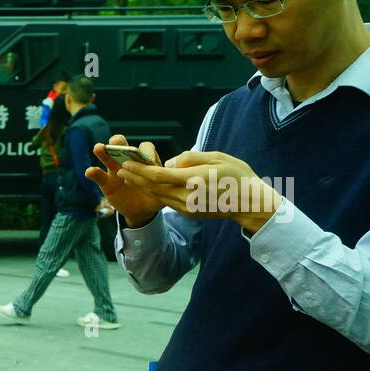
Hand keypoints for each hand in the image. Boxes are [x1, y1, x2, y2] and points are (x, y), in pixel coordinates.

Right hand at [86, 135, 165, 225]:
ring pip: (108, 157)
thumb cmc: (156, 194)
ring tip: (99, 148)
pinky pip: (98, 176)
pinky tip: (90, 171)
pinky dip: (93, 172)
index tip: (150, 163)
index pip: (144, 148)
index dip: (146, 153)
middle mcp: (128, 161)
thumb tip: (178, 175)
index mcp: (144, 159)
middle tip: (117, 142)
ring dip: (103, 151)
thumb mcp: (166, 187)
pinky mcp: (106, 183)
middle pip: (123, 145)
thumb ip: (168, 181)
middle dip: (120, 142)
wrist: (143, 211)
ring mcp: (115, 171)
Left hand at [117, 150, 283, 233]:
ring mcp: (187, 207)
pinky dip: (153, 192)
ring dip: (141, 186)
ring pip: (157, 196)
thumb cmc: (238, 175)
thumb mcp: (218, 157)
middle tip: (119, 167)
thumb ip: (191, 158)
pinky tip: (145, 185)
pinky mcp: (187, 212)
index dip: (140, 169)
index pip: (160, 175)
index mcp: (195, 180)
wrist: (250, 204)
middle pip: (153, 187)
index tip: (127, 162)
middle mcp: (187, 196)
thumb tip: (169, 163)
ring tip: (127, 175)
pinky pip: (165, 201)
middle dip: (135, 177)